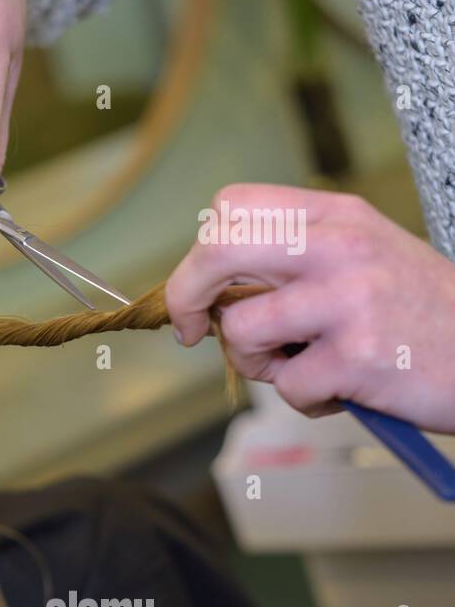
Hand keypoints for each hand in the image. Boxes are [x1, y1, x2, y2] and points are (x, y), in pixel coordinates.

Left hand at [166, 183, 454, 432]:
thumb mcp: (364, 256)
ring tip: (298, 367)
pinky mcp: (358, 356)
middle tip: (193, 330)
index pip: (233, 207)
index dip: (199, 253)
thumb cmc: (419, 312)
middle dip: (186, 296)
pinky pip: (286, 386)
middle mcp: (340, 247)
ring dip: (255, 363)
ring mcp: (349, 300)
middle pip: (217, 251)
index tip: (200, 293)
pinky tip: (340, 390)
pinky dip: (304, 399)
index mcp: (337, 216)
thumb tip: (210, 292)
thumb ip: (294, 260)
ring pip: (241, 329)